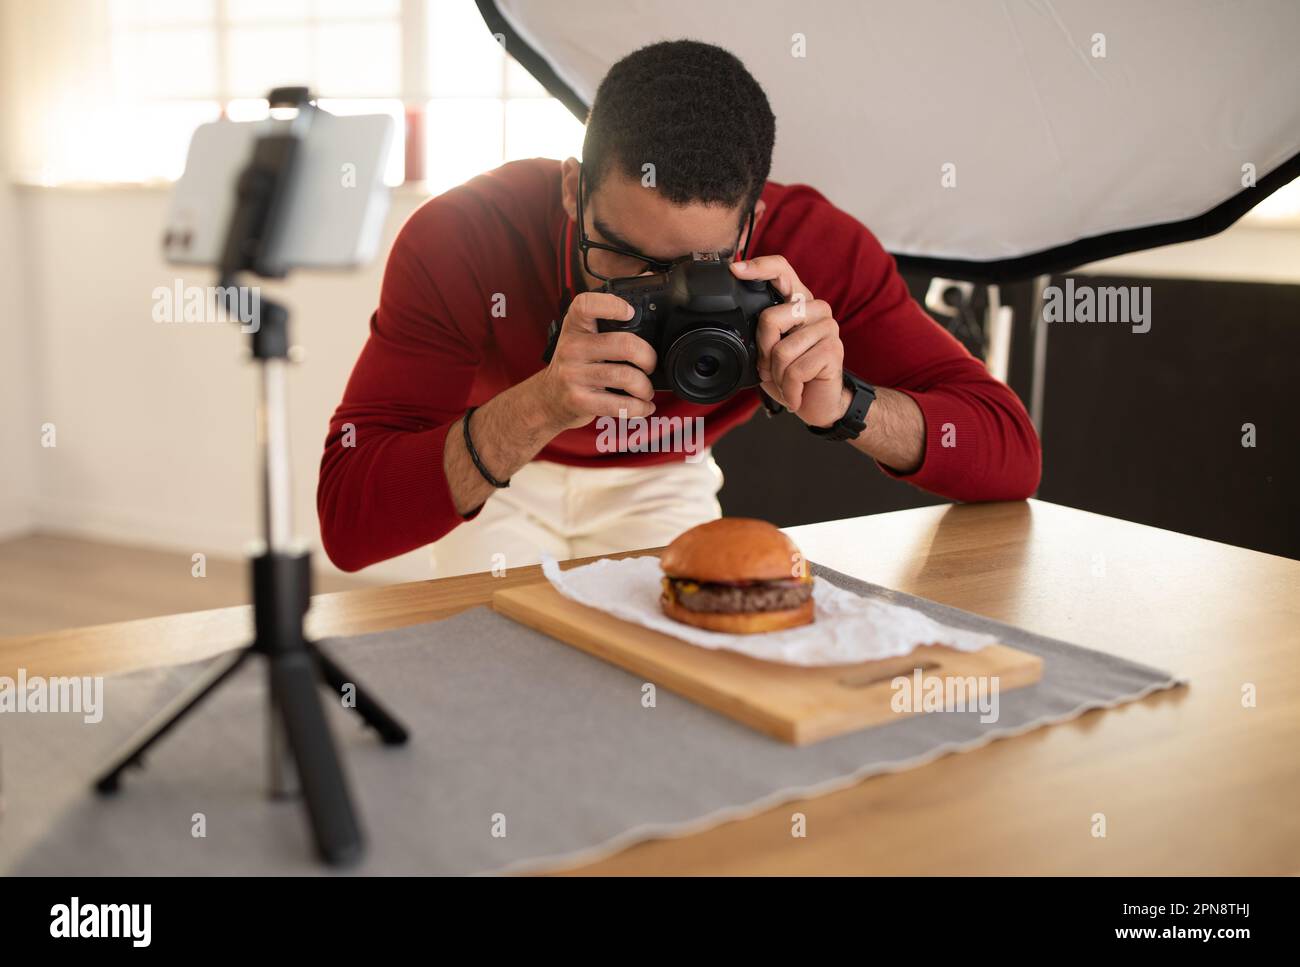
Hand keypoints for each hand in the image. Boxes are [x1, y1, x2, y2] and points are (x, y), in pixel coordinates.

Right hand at [533, 292, 658, 429]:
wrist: (547, 399)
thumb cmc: (573, 367)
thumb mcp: (580, 340)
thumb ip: (604, 329)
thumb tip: (647, 323)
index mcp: (574, 328)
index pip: (586, 305)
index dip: (611, 304)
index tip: (630, 312)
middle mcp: (572, 348)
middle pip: (624, 344)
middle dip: (648, 358)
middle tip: (649, 365)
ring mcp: (574, 375)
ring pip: (626, 376)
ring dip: (645, 387)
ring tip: (645, 390)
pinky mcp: (580, 400)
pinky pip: (620, 404)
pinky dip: (639, 408)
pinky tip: (642, 406)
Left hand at [730, 256, 847, 427]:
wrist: (820, 404)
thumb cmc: (794, 375)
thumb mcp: (769, 351)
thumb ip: (760, 333)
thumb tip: (738, 328)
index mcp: (797, 301)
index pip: (781, 270)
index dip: (758, 267)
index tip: (735, 270)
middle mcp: (815, 308)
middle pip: (769, 318)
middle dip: (762, 351)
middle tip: (770, 368)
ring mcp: (827, 327)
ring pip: (781, 350)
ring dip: (777, 375)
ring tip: (787, 381)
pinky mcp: (833, 350)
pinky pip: (794, 370)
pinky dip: (789, 388)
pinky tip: (797, 391)